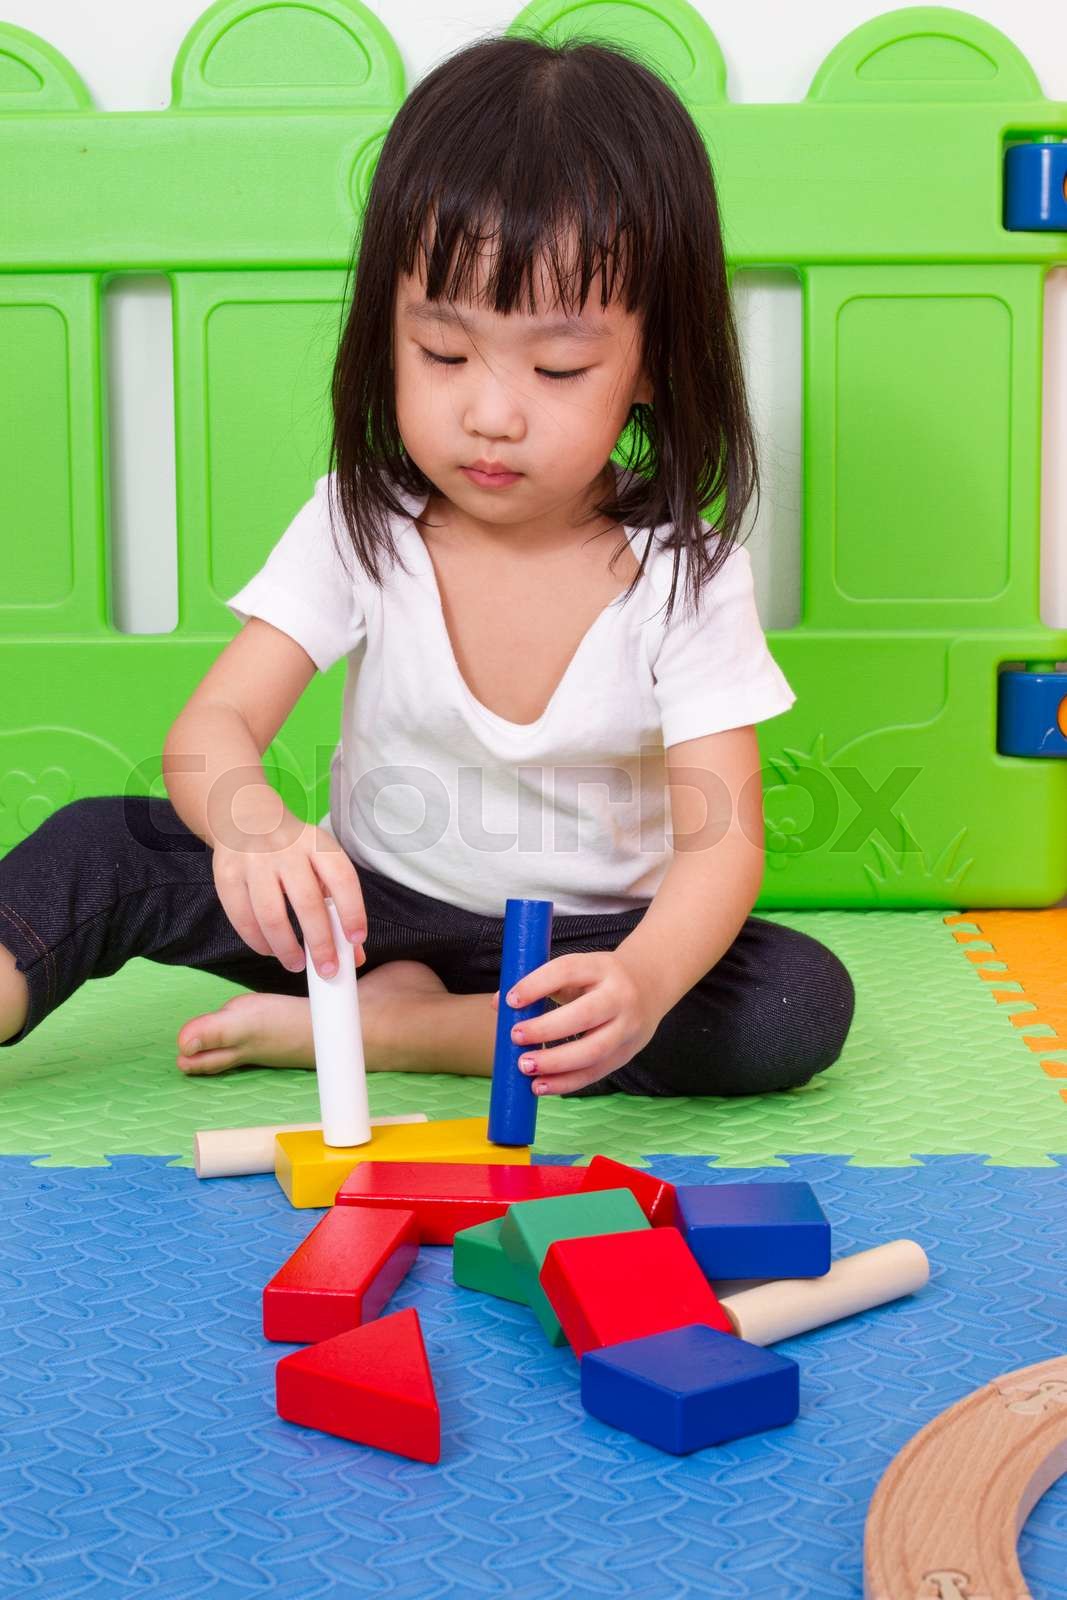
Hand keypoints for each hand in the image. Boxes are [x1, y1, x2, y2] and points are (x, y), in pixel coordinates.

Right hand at [211, 808, 367, 977]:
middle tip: (327, 970)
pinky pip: (242, 917)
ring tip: (296, 965)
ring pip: (270, 915)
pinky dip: (258, 941)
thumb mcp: (321, 865)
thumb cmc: (294, 850)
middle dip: (320, 943)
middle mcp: (285, 850)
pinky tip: (270, 950)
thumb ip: (339, 907)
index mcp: (317, 844)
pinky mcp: (226, 875)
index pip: (341, 878)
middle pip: (307, 902)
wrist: (246, 818)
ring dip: (286, 948)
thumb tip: (354, 957)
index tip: (355, 941)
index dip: (352, 911)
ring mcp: (253, 862)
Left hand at [491, 950, 661, 1095]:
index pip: (568, 970)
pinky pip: (596, 1072)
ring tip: (524, 1066)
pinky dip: (566, 1083)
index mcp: (602, 967)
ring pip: (593, 1050)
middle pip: (585, 1015)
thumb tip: (498, 1005)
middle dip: (546, 1029)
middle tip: (515, 1037)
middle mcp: (620, 996)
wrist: (651, 984)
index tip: (511, 1000)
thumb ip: (539, 984)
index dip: (537, 985)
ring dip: (556, 1063)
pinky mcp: (627, 1053)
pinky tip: (540, 1086)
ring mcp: (628, 1027)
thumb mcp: (576, 971)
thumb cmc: (599, 979)